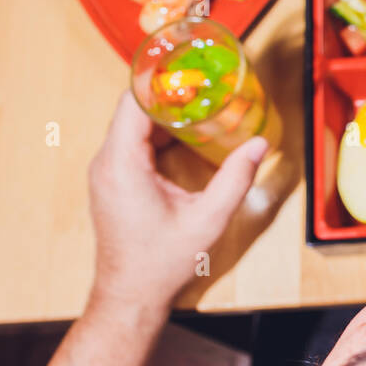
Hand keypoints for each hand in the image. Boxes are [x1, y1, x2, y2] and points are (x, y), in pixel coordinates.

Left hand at [87, 92, 268, 310]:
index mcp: (122, 164)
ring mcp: (107, 172)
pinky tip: (187, 134)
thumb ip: (236, 178)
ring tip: (201, 102)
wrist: (129, 297)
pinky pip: (132, 142)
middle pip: (133, 108)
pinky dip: (158, 132)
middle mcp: (107, 163)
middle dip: (169, 92)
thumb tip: (259, 146)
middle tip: (204, 82)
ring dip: (164, 112)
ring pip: (133, 124)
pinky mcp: (113, 181)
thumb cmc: (160, 263)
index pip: (133, 101)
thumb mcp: (208, 220)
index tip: (190, 68)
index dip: (160, 79)